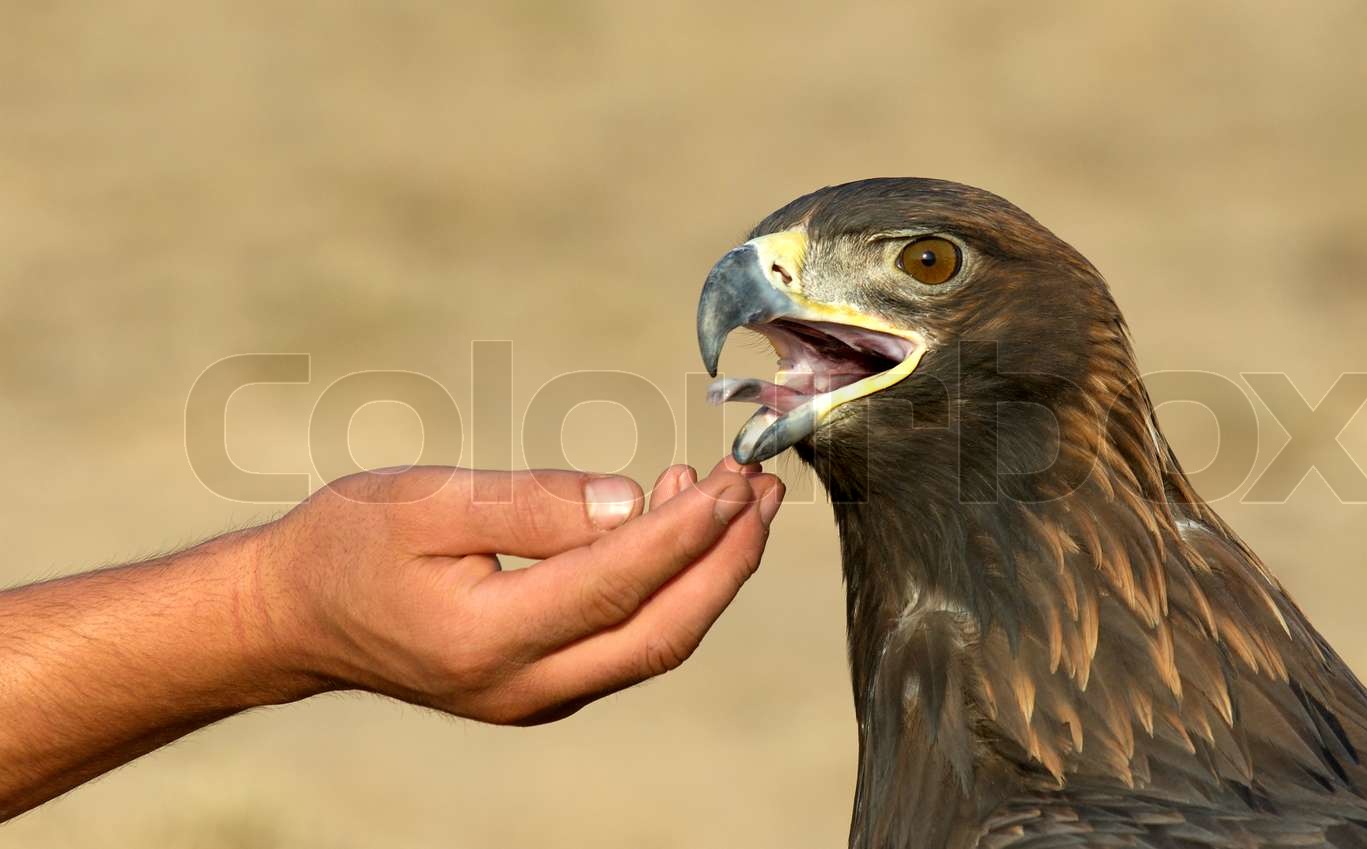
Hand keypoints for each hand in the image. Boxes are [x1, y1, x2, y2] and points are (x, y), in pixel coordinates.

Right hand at [251, 457, 783, 724]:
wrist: (293, 618)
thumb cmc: (347, 544)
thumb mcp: (424, 501)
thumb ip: (530, 504)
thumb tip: (634, 502)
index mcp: (485, 638)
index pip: (615, 584)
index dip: (685, 532)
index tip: (735, 480)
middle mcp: (521, 687)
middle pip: (659, 632)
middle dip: (725, 561)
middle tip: (763, 488)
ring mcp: (535, 699)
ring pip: (652, 643)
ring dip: (707, 573)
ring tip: (740, 495)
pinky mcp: (542, 689)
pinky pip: (626, 642)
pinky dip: (667, 588)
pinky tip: (678, 522)